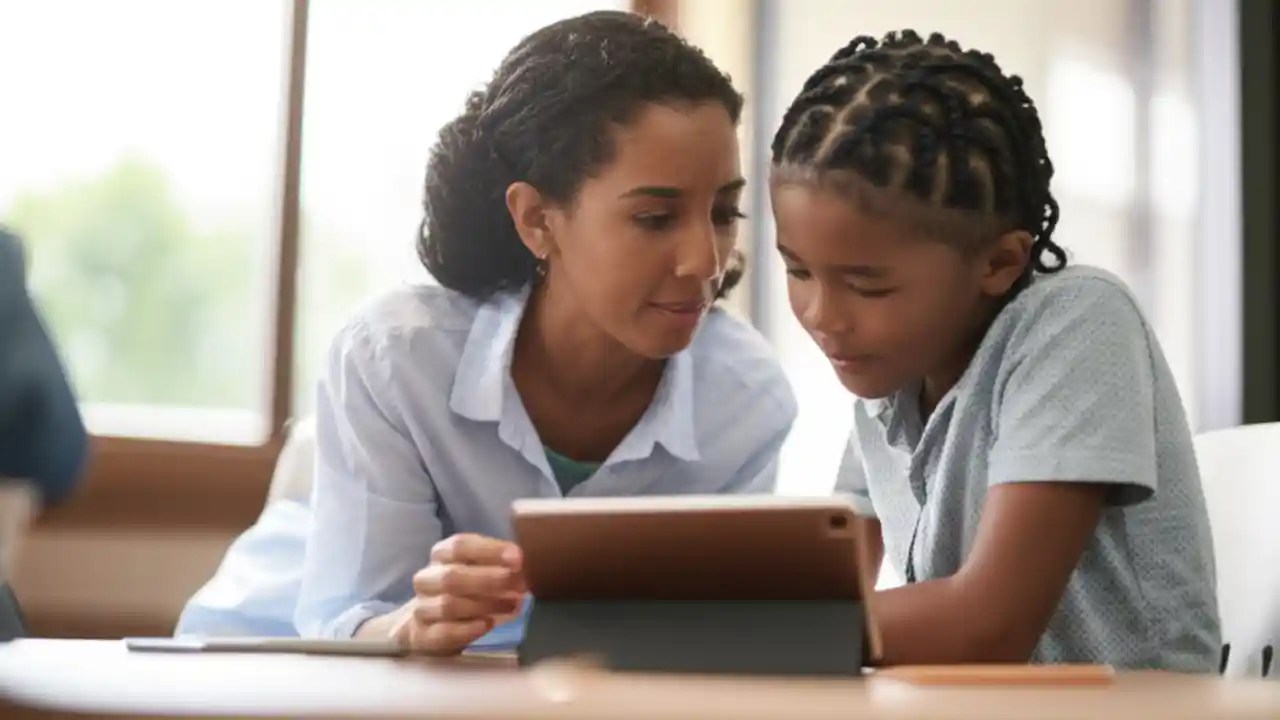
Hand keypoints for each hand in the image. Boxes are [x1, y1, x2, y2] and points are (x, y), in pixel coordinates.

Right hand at [367, 534, 526, 655]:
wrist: (431, 624)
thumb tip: (529, 563)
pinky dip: (467, 629)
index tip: (518, 558)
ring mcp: (422, 608)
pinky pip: (443, 633)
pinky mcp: (423, 636)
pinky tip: (488, 624)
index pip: (460, 546)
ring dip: (485, 605)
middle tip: (519, 585)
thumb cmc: (465, 590)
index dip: (490, 550)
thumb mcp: (479, 569)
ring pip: (448, 605)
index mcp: (442, 555)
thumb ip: (500, 564)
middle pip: (452, 576)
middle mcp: (427, 579)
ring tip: (514, 605)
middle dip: (489, 580)